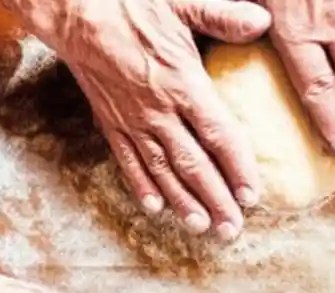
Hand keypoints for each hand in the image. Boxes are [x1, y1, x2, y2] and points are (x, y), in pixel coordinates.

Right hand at [8, 0, 272, 239]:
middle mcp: (158, 111)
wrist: (72, 8)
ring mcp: (132, 120)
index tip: (252, 196)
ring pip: (162, 171)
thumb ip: (222, 16)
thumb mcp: (181, 2)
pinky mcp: (110, 121)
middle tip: (232, 229)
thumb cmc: (129, 3)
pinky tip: (155, 208)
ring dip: (183, 202)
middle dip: (215, 200)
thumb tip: (262, 22)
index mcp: (182, 84)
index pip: (219, 135)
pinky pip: (127, 161)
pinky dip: (141, 186)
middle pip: (193, 164)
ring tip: (201, 228)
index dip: (237, 168)